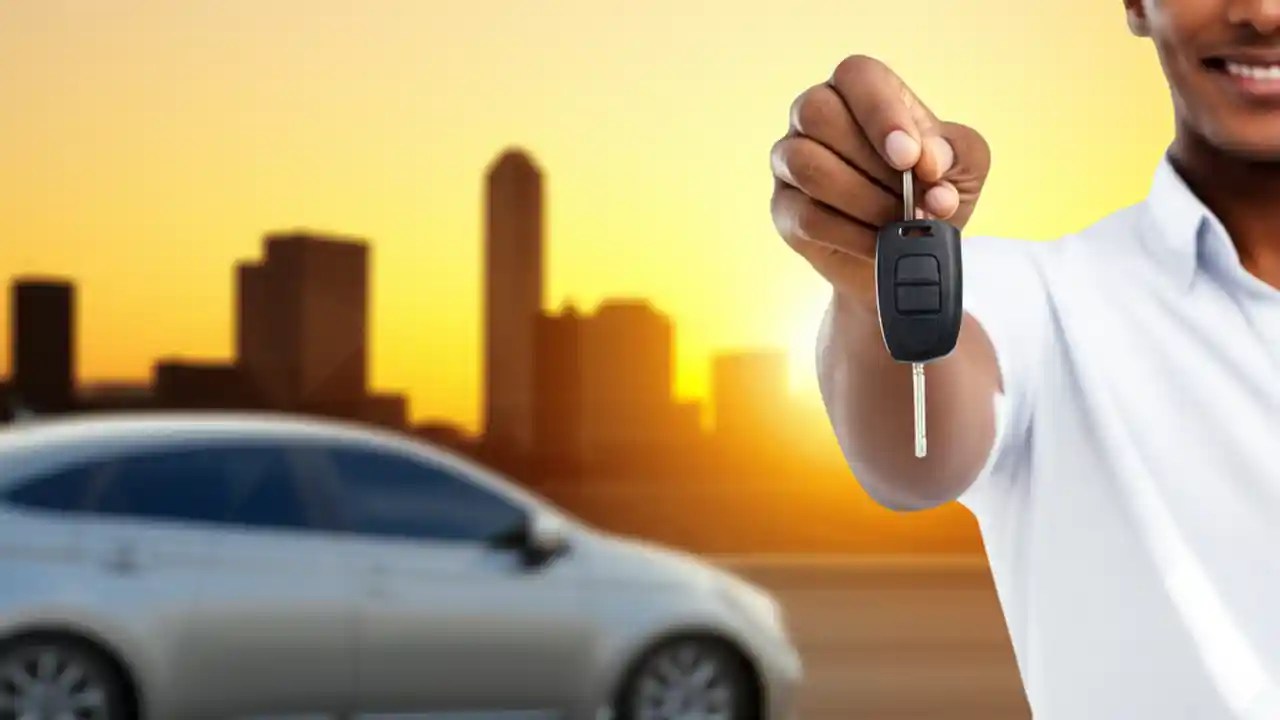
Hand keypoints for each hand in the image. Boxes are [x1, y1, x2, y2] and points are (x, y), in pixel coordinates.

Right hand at [770, 55, 990, 314]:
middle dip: (872, 164)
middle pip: (818, 113)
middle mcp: (816, 117)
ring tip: (898, 222)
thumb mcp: (964, 167)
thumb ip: (956, 153)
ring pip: (807, 165)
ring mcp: (792, 160)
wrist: (906, 255)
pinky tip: (878, 243)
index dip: (882, 113)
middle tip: (911, 197)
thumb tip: (930, 162)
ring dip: (862, 199)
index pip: (857, 75)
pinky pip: (806, 216)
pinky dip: (851, 234)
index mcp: (861, 91)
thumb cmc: (929, 195)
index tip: (910, 156)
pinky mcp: (784, 207)